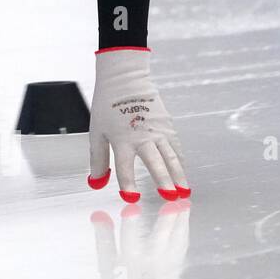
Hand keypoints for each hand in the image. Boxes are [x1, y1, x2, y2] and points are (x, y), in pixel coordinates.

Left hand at [88, 47, 190, 202]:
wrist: (125, 79)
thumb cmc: (107, 106)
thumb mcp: (96, 133)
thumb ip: (97, 160)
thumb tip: (95, 184)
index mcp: (121, 139)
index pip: (124, 167)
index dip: (128, 184)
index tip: (132, 198)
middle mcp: (141, 136)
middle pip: (155, 163)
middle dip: (164, 182)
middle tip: (172, 198)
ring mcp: (157, 130)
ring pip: (171, 157)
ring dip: (179, 176)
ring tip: (184, 192)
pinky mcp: (167, 125)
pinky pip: (175, 147)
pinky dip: (180, 161)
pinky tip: (182, 173)